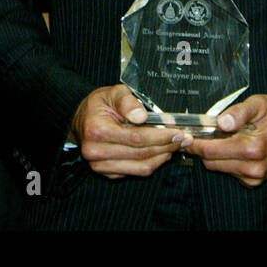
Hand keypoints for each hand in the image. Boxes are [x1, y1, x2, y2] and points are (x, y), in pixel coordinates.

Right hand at [68, 84, 183, 178]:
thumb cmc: (99, 105)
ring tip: (175, 145)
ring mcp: (100, 166)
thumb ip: (128, 102)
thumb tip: (142, 116)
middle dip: (166, 146)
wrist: (82, 119)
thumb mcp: (113, 93)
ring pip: (141, 167)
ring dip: (162, 157)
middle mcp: (96, 152)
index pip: (136, 138)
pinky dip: (152, 162)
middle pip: (141, 154)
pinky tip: (160, 151)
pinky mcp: (107, 173)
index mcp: (97, 131)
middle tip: (184, 139)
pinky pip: (136, 172)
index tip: (178, 132)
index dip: (160, 136)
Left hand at [183, 94, 266, 186]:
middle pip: (210, 162)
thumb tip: (221, 122)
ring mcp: (254, 177)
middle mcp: (252, 167)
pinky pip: (229, 171)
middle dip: (202, 147)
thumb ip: (239, 112)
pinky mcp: (254, 181)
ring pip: (218, 168)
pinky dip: (225, 160)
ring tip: (221, 136)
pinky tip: (233, 146)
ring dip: (214, 153)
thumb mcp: (260, 104)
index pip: (210, 151)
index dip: (193, 143)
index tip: (184, 135)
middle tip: (201, 132)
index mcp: (253, 148)